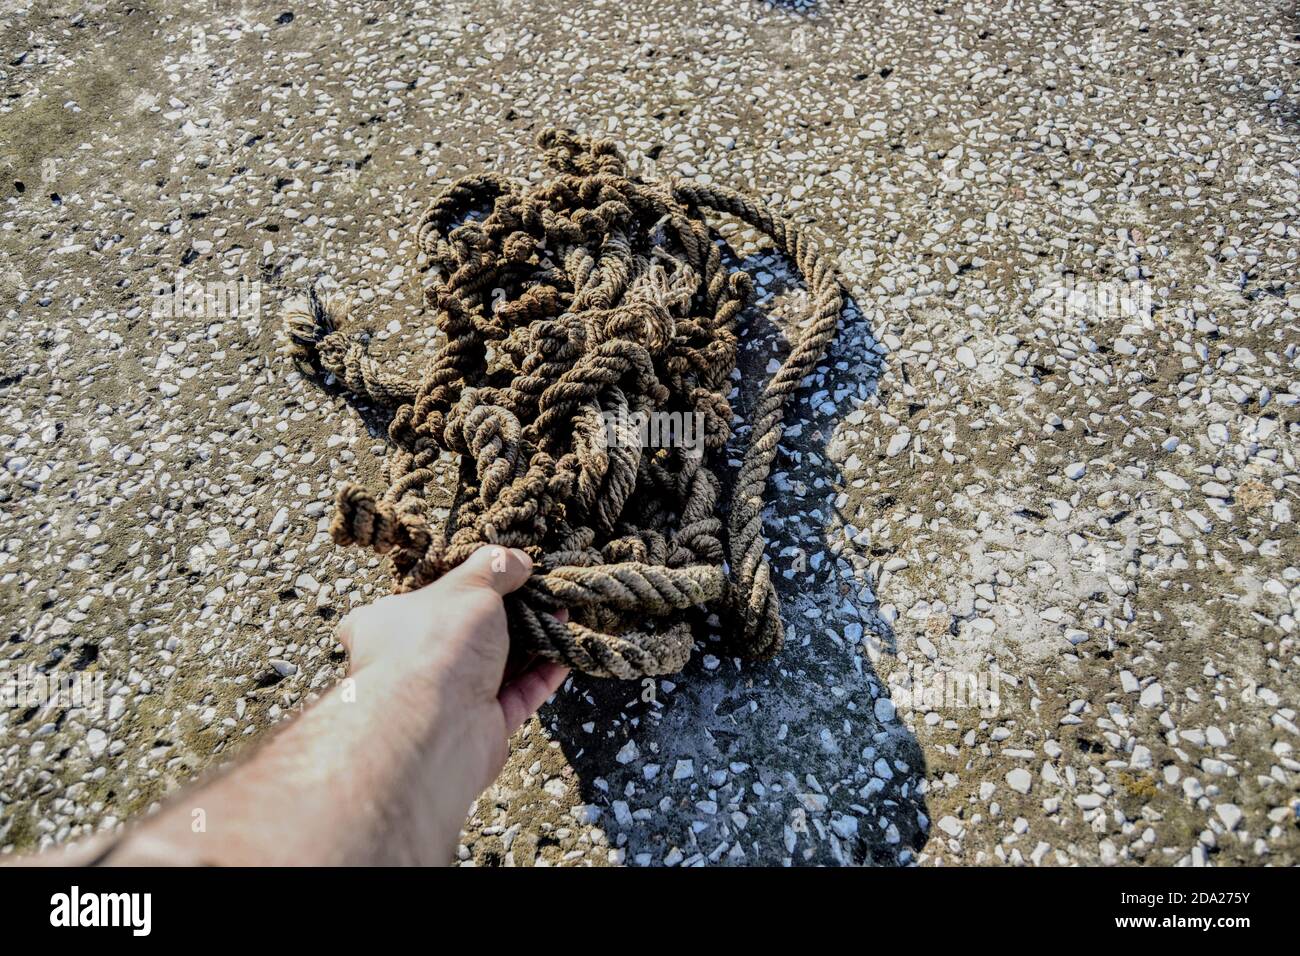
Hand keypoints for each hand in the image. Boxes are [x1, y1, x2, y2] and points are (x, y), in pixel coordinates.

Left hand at [336, 546, 568, 792]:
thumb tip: (517, 560)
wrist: (434, 728)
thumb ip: (494, 568)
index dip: (452, 588)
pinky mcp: (480, 727)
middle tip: (539, 594)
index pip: (415, 603)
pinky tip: (564, 650)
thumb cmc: (435, 645)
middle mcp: (412, 664)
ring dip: (531, 641)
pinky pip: (517, 695)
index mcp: (389, 626)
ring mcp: (447, 699)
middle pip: (465, 635)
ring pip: (495, 665)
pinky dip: (542, 674)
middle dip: (506, 615)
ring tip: (562, 613)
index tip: (491, 577)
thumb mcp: (468, 587)